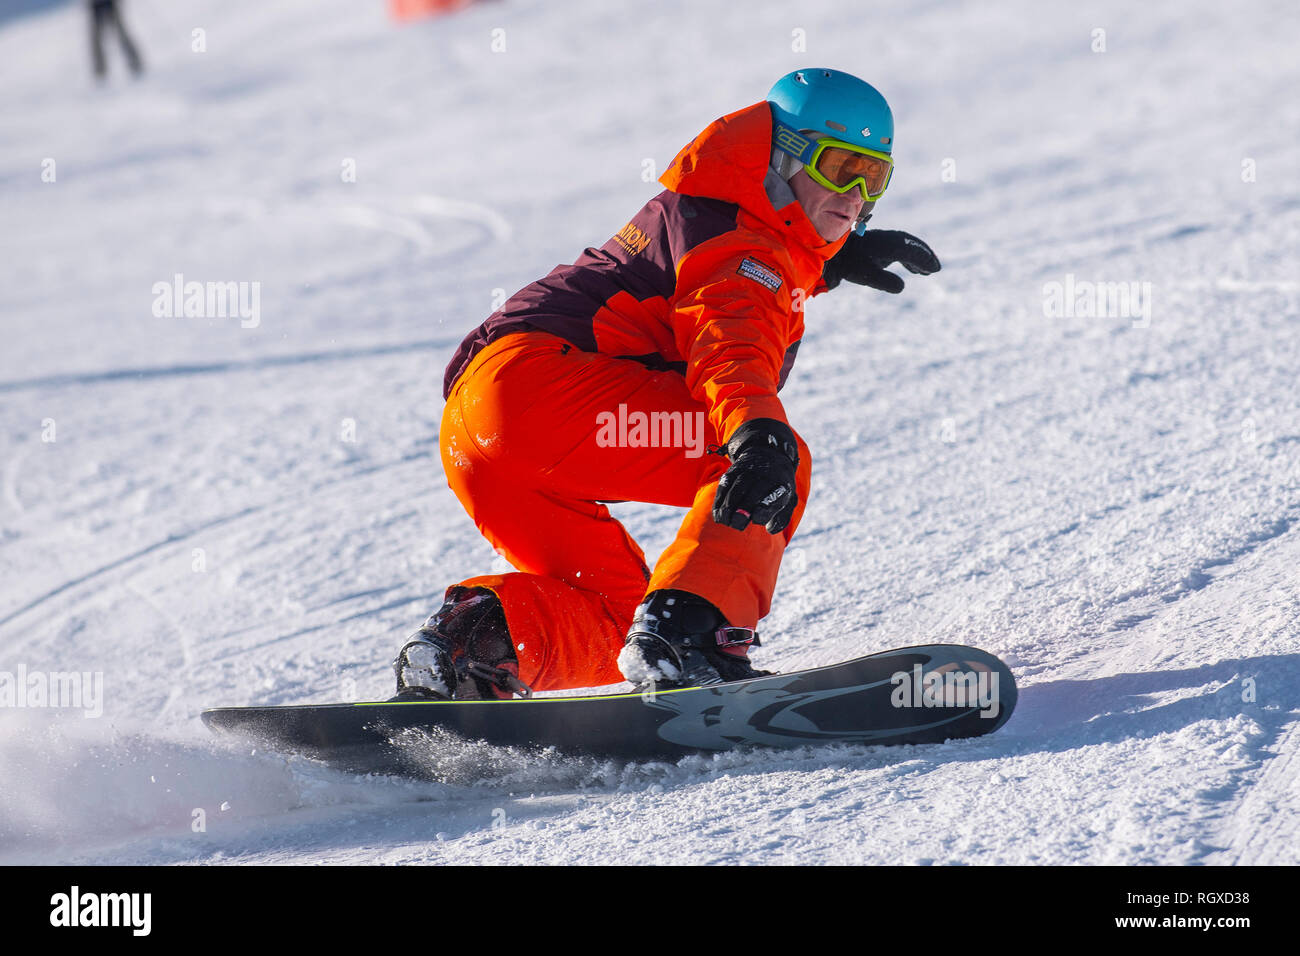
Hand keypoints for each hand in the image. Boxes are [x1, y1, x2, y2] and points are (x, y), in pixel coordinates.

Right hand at [712, 418, 798, 534]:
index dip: (763, 511)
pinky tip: (718, 513)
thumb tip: (770, 530)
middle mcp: (764, 476)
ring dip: (728, 507)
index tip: (755, 519)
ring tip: (725, 521)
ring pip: (735, 489)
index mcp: (781, 485)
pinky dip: (719, 500)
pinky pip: (724, 485)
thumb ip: (782, 517)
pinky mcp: (734, 470)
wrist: (769, 453)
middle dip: (742, 511)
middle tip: (737, 525)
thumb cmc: (778, 485)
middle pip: (750, 495)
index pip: (771, 499)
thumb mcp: (789, 499)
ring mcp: (748, 472)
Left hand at [823, 229, 940, 293]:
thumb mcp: (866, 275)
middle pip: (911, 245)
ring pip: (905, 246)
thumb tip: (901, 287)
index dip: (924, 260)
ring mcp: (882, 241)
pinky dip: (907, 258)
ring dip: (917, 257)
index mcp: (887, 245)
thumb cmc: (848, 264)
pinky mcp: (877, 245)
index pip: (911, 251)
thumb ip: (884, 282)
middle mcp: (887, 239)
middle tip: (935, 268)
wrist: (831, 254)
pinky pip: (898, 249)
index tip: (934, 269)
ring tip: (926, 271)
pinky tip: (911, 269)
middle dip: (924, 255)